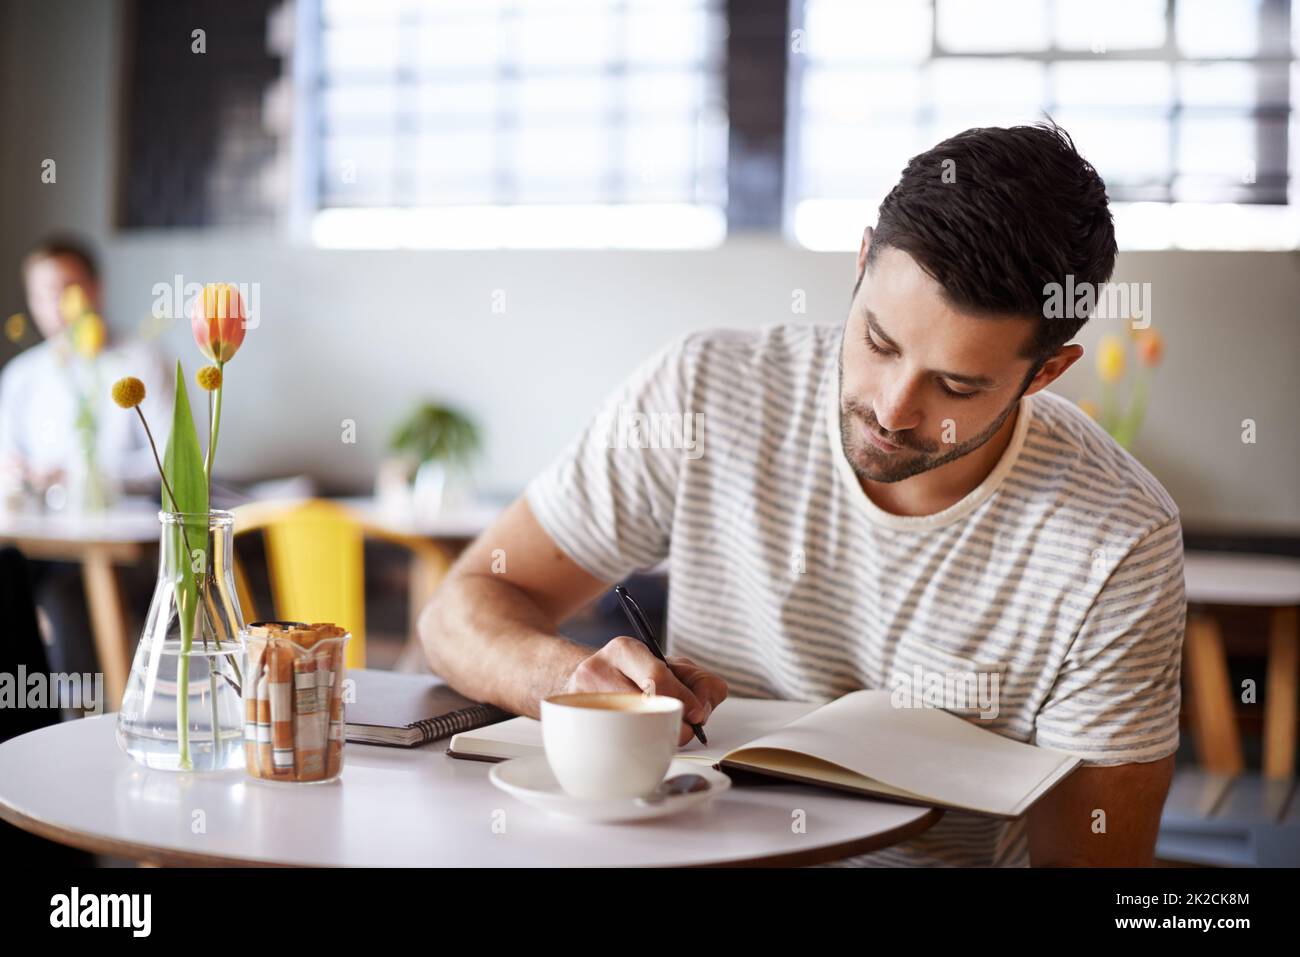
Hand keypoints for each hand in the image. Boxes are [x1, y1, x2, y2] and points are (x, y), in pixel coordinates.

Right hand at [562, 636, 728, 745]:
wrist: (591, 682)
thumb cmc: (640, 678)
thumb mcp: (675, 670)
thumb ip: (701, 683)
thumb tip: (702, 710)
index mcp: (623, 650)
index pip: (656, 677)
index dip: (683, 700)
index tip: (696, 714)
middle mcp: (595, 669)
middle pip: (641, 708)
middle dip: (668, 723)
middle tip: (679, 728)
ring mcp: (578, 698)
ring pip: (624, 730)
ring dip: (649, 738)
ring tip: (653, 732)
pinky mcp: (570, 723)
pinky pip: (606, 746)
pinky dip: (627, 748)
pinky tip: (632, 741)